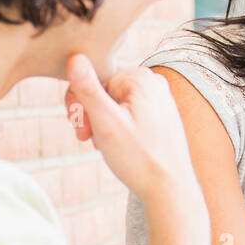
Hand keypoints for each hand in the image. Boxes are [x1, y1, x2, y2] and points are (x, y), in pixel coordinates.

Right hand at [64, 53, 191, 198]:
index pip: (94, 80)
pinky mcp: (161, 114)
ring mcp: (160, 98)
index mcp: (141, 78)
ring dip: (102, 123)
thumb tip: (75, 56)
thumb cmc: (138, 158)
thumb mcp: (105, 122)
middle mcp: (154, 82)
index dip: (80, 105)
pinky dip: (118, 127)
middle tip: (88, 141)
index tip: (80, 130)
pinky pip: (129, 113)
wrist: (169, 188)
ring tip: (105, 145)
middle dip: (91, 115)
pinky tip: (119, 145)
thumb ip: (88, 89)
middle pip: (105, 91)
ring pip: (115, 104)